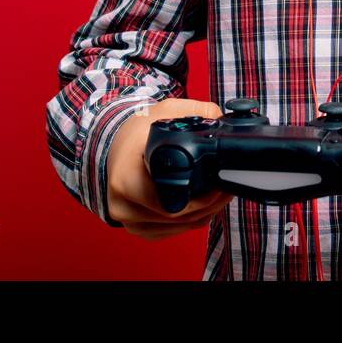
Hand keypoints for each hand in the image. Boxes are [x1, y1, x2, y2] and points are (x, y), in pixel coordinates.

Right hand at [106, 97, 234, 239]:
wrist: (115, 146)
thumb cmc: (139, 131)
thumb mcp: (167, 111)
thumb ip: (199, 111)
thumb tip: (223, 120)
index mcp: (126, 178)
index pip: (172, 202)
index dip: (202, 196)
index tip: (218, 184)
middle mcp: (123, 204)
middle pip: (180, 217)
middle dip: (210, 204)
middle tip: (226, 186)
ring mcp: (129, 220)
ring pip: (180, 227)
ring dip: (204, 213)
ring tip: (217, 192)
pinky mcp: (138, 228)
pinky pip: (174, 231)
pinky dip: (191, 219)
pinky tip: (200, 203)